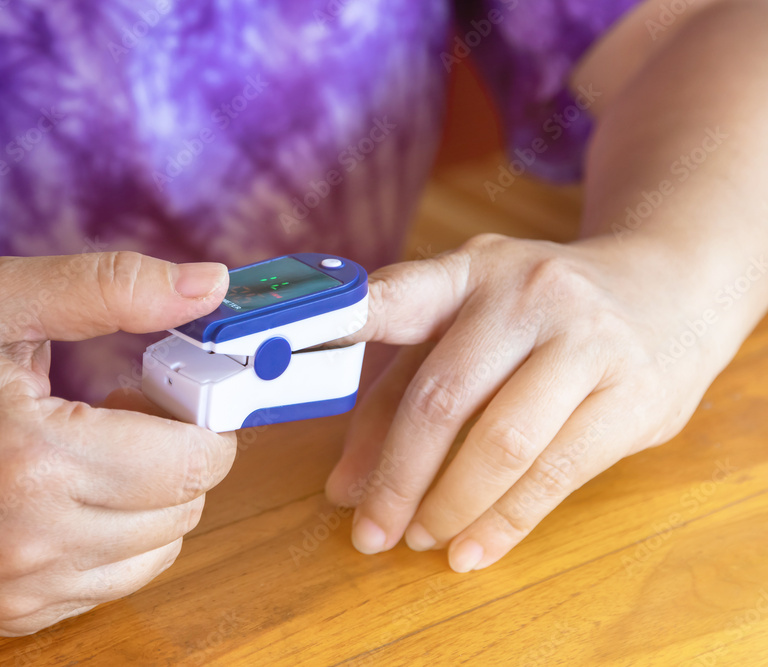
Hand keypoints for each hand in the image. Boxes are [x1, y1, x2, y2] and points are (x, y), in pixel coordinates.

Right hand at [0, 252, 234, 635]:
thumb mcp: (3, 300)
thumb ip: (113, 287)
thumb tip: (209, 284)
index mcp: (31, 456)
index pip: (192, 461)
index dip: (204, 417)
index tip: (176, 385)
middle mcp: (30, 540)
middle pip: (185, 506)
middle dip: (180, 450)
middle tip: (129, 407)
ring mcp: (21, 589)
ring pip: (162, 548)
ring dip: (154, 496)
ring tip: (99, 448)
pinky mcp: (13, 615)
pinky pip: (117, 580)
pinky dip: (121, 536)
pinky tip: (76, 491)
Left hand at [326, 233, 738, 571]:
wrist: (669, 291)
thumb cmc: (541, 318)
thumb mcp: (468, 325)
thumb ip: (399, 393)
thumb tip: (344, 487)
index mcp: (468, 269)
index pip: (397, 295)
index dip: (342, 323)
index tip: (289, 351)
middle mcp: (526, 293)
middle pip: (442, 398)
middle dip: (396, 477)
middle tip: (368, 529)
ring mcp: (586, 338)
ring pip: (500, 442)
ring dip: (448, 506)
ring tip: (417, 539)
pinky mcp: (634, 392)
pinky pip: (556, 472)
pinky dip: (505, 522)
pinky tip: (472, 549)